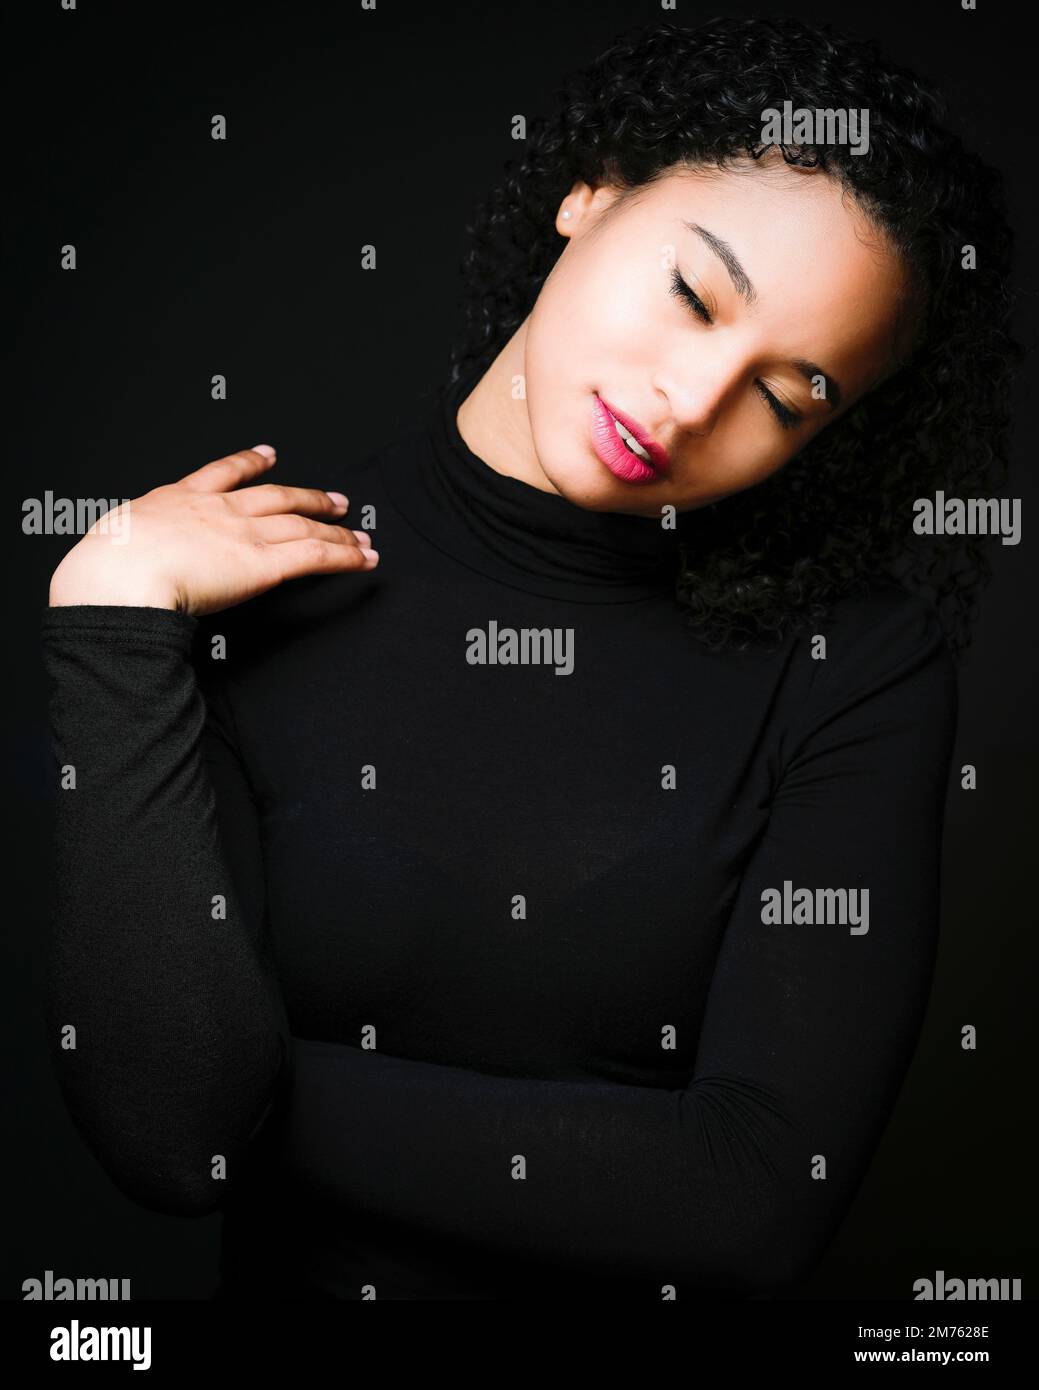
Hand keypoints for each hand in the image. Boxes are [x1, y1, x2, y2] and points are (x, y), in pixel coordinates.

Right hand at [48, 445, 377, 615]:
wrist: (119, 576)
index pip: (221, 473)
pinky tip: (364, 557)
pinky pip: (316, 556)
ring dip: (337, 531)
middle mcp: (217, 510)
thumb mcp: (113, 543)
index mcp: (176, 501)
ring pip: (303, 526)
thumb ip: (130, 547)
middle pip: (276, 497)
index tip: (268, 455)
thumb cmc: (104, 568)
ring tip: (360, 534)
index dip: (249, 462)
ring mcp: (243, 534)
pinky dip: (345, 556)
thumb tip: (120, 562)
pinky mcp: (265, 563)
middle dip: (309, 497)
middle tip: (334, 499)